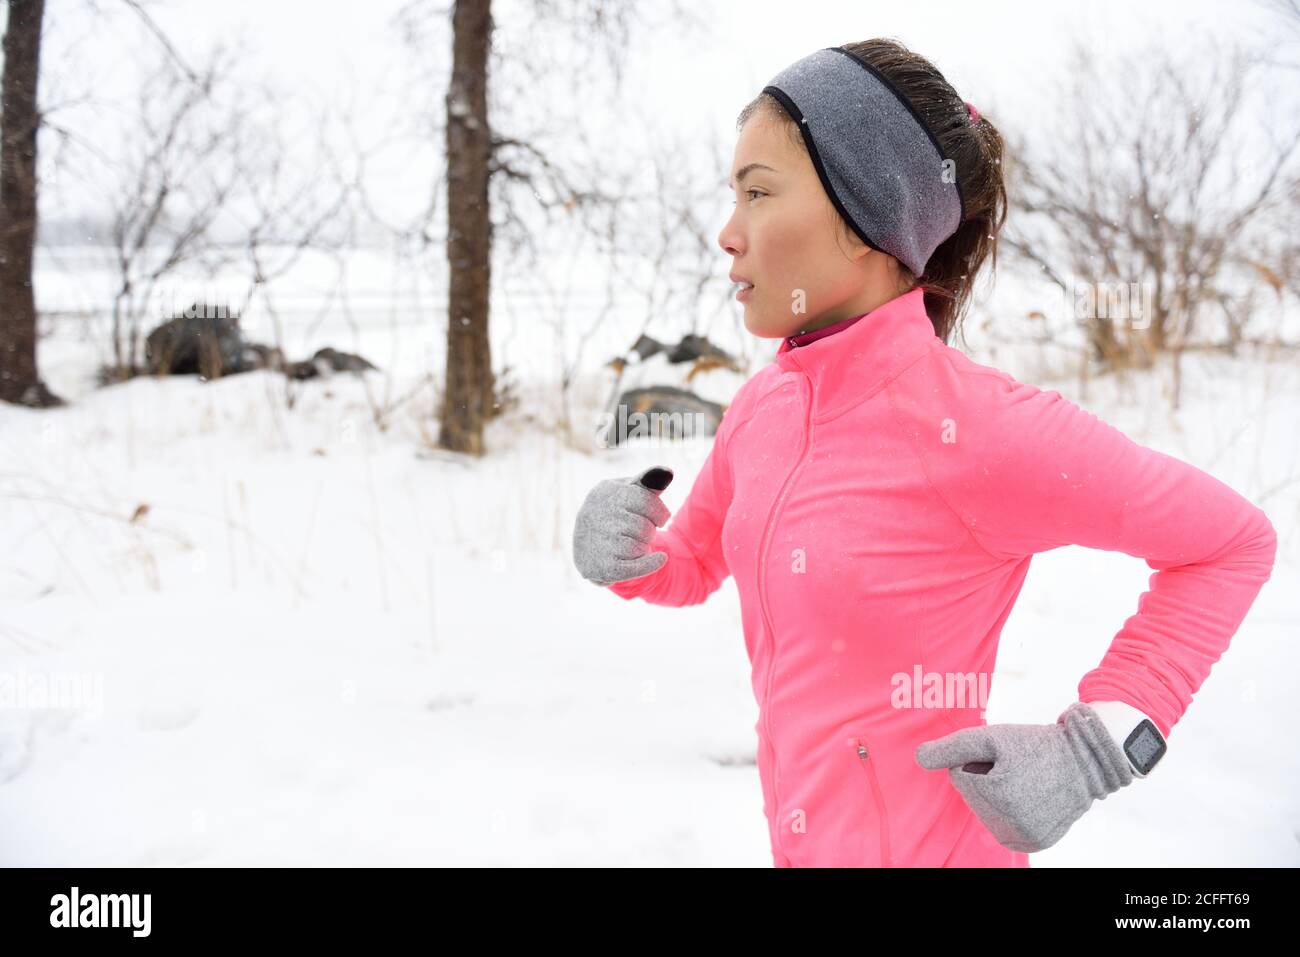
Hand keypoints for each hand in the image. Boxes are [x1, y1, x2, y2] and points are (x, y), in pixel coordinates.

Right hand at [572, 466, 674, 585]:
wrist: (588, 547)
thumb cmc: (615, 513)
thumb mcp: (627, 492)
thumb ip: (648, 482)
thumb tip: (668, 473)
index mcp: (604, 492)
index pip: (644, 500)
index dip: (659, 511)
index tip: (660, 518)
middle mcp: (594, 514)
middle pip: (643, 526)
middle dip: (649, 532)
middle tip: (642, 533)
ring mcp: (595, 541)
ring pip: (639, 546)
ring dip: (644, 546)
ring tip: (633, 544)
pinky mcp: (600, 566)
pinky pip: (634, 567)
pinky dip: (651, 564)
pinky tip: (660, 559)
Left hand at [914, 702, 1134, 851]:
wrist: (1085, 761)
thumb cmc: (1035, 744)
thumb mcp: (991, 738)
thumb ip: (952, 748)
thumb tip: (918, 758)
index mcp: (995, 796)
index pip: (959, 776)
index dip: (978, 760)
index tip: (1005, 757)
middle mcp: (1009, 825)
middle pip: (972, 797)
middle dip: (986, 778)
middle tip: (1016, 767)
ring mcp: (1023, 838)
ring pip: (987, 812)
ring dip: (997, 795)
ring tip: (1025, 780)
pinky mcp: (1034, 844)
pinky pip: (1004, 825)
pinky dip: (1011, 811)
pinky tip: (1030, 798)